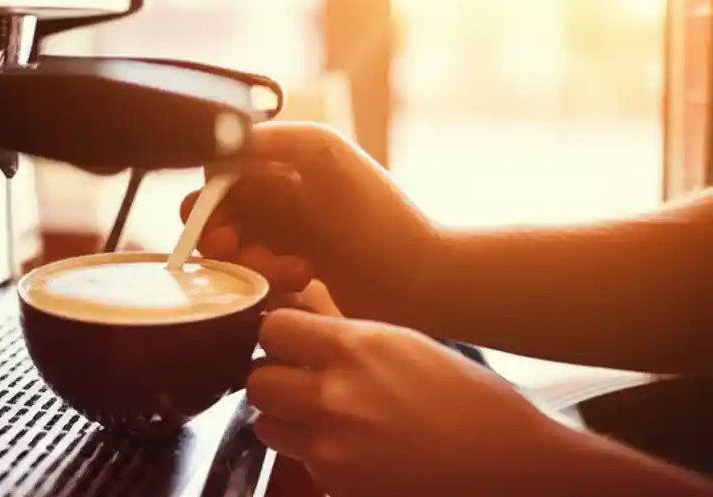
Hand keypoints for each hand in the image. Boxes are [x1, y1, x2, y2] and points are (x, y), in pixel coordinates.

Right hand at [182, 122, 440, 317]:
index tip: (215, 220)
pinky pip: (252, 286)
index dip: (206, 201)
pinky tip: (303, 281)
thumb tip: (212, 146)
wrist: (421, 279)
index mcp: (279, 169)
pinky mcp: (291, 284)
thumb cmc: (376, 214)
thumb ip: (265, 139)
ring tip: (291, 270)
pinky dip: (268, 283)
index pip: (215, 181)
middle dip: (217, 239)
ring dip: (249, 263)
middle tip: (232, 250)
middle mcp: (276, 205)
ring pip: (231, 259)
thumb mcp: (321, 153)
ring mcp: (282, 246)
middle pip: (214, 223)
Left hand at [249, 309, 563, 496]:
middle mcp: (335, 396)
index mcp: (355, 349)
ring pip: (268, 426)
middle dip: (274, 382)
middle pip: (257, 382)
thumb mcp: (407, 346)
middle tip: (300, 385)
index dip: (280, 336)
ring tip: (324, 420)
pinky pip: (302, 464)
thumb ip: (345, 325)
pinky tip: (354, 452)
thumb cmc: (471, 401)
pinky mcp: (339, 487)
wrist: (513, 468)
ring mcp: (333, 448)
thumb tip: (308, 293)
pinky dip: (317, 458)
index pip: (272, 329)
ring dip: (287, 421)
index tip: (294, 344)